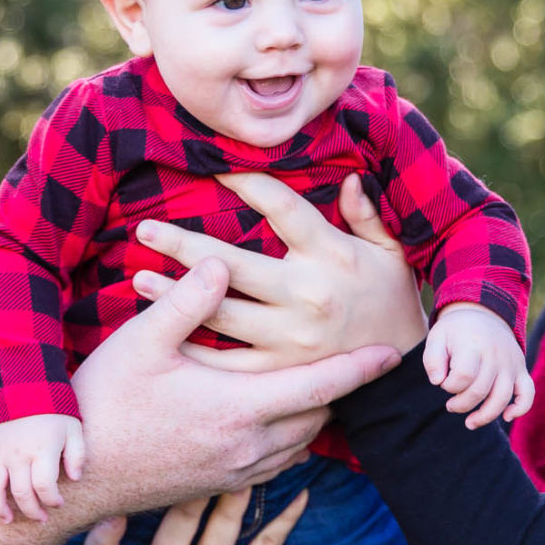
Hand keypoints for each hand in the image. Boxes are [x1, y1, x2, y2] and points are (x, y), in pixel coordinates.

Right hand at [0, 413, 84, 523]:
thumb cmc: (53, 411)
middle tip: (41, 519)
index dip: (52, 500)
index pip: (45, 486)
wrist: (22, 386)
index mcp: (42, 449)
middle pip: (21, 493)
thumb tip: (75, 479)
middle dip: (33, 511)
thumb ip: (77, 454)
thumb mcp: (74, 428)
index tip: (58, 504)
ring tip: (9, 519)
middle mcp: (18, 454)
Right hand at [70, 258, 398, 516]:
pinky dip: (290, 437)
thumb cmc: (103, 403)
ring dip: (315, 413)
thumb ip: (187, 299)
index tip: (392, 351)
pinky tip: (279, 416)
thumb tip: (221, 260)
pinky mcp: (220, 486)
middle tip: (358, 358)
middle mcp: (247, 447)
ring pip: (300, 443)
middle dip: (341, 388)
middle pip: (318, 416)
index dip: (359, 367)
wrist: (75, 479)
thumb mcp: (139, 341)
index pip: (319, 385)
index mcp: (237, 408)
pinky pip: (276, 463)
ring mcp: (235, 473)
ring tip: (324, 383)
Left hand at [129, 171, 427, 367]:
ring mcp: (290, 337)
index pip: (282, 207)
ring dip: (175, 295)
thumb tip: (350, 177)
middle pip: (233, 264)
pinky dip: (192, 346)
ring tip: (139, 277)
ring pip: (220, 312)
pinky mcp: (279, 371)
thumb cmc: (394, 301)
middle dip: (184, 245)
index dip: (247, 183)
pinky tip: (163, 330)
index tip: (213, 169)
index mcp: (331, 255)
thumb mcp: (392, 253)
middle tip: (146, 228)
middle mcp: (306, 294)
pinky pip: (227, 360)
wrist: (405, 375)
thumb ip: (367, 215)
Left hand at [425, 304, 534, 427]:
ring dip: (485, 416)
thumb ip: (432, 360)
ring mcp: (511, 364)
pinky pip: (528, 393)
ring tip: (470, 423)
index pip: (463, 377)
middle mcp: (495, 355)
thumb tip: (438, 382)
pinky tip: (506, 416)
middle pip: (480, 391)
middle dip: (460, 404)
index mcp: (474, 345)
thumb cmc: (456, 331)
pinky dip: (521, 408)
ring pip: (502, 398)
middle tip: (450, 405)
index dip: (449, 386)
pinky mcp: (521, 370)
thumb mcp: (437, 337)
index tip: (443, 382)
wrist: (483, 314)